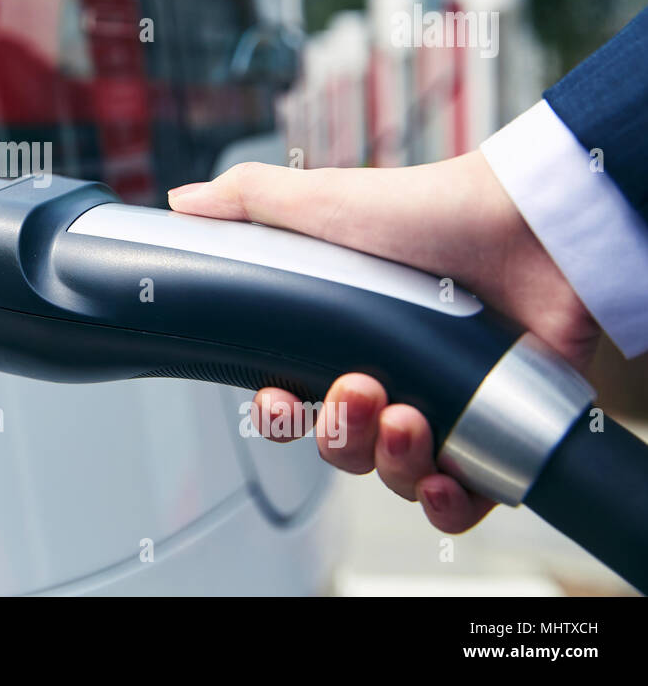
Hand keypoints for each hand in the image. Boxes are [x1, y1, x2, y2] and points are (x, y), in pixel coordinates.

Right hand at [168, 151, 599, 532]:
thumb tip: (180, 201)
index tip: (278, 400)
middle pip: (341, 448)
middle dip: (340, 432)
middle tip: (360, 386)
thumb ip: (249, 201)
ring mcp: (445, 408)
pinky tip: (447, 476)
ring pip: (394, 478)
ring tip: (411, 416)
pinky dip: (448, 505)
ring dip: (391, 461)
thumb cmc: (429, 211)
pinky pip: (461, 503)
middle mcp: (392, 379)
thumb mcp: (323, 202)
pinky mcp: (497, 434)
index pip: (293, 404)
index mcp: (344, 339)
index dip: (277, 417)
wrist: (526, 226)